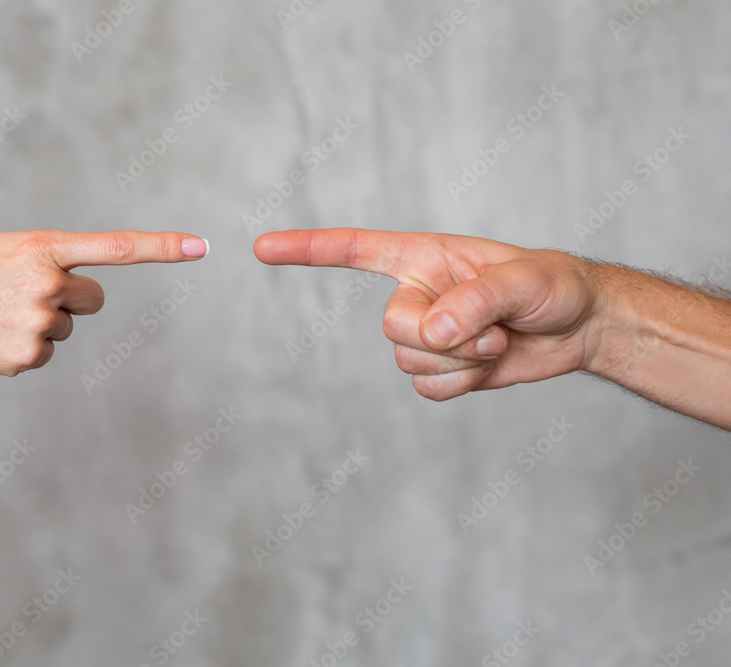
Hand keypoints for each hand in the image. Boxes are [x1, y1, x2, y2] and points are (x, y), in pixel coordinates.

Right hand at [0, 230, 208, 376]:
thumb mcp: (4, 251)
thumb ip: (48, 260)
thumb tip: (78, 289)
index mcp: (43, 246)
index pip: (117, 247)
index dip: (164, 247)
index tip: (202, 247)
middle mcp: (49, 282)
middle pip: (94, 299)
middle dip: (71, 299)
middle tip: (25, 295)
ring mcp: (40, 322)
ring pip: (66, 328)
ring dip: (41, 323)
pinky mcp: (29, 355)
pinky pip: (45, 352)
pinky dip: (24, 348)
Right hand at [254, 229, 603, 400]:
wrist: (580, 327)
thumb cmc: (553, 285)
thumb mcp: (523, 280)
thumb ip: (475, 300)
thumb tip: (434, 332)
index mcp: (424, 257)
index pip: (354, 250)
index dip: (307, 249)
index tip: (262, 249)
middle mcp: (417, 294)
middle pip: (390, 325)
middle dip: (439, 336)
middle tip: (487, 330)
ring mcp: (428, 334)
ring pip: (409, 361)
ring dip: (460, 361)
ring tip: (497, 340)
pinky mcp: (443, 369)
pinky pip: (427, 389)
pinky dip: (460, 384)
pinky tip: (487, 366)